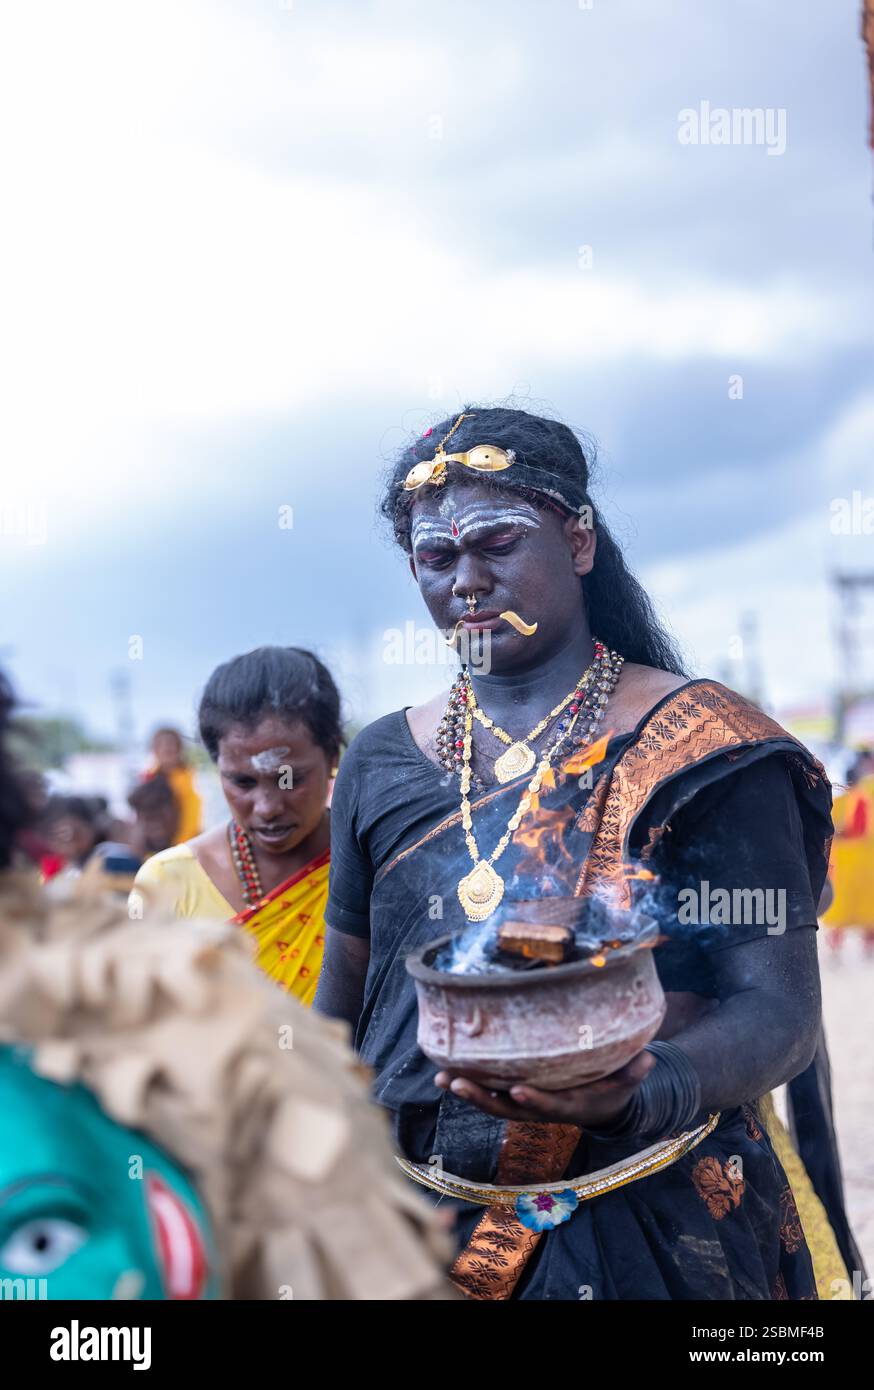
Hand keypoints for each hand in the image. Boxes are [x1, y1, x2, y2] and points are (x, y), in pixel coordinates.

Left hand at [434, 1050, 655, 1127]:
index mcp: (571, 1107)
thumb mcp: (629, 1082)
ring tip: (441, 1077)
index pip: (550, 1107)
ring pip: (493, 1103)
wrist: (602, 1105)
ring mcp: (526, 1104)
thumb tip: (648, 1058)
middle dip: (482, 1097)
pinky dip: (469, 1083)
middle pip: (509, 1109)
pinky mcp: (516, 1095)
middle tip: (456, 1082)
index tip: (516, 1091)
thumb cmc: (616, 1087)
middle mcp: (543, 1109)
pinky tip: (444, 1071)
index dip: (534, 1101)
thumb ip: (635, 1071)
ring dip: (467, 1092)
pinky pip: (490, 1091)